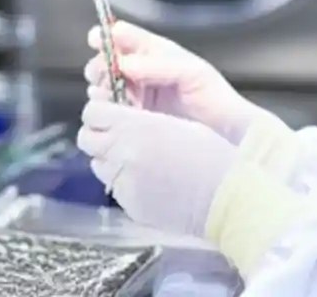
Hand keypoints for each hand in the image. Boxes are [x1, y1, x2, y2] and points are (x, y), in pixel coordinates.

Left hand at [78, 100, 235, 236]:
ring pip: (98, 165)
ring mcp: (124, 182)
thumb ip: (138, 121)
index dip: (100, 111)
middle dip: (98, 135)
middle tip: (117, 137)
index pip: (92, 112)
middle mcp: (122, 153)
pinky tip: (148, 182)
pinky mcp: (130, 205)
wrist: (229, 196)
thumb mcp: (174, 123)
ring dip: (109, 160)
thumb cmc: (211, 155)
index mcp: (133, 126)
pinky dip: (125, 183)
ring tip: (136, 161)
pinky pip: (115, 189)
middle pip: (87, 139)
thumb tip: (117, 119)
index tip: (109, 114)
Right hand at [85, 21, 265, 143]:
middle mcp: (141, 72)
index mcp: (155, 52)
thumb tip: (123, 62)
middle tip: (102, 73)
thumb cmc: (214, 97)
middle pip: (106, 61)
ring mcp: (135, 96)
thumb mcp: (190, 72)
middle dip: (99, 65)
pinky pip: (109, 110)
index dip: (105, 35)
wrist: (225, 134)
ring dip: (101, 87)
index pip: (122, 36)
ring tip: (110, 94)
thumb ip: (156, 64)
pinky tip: (114, 110)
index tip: (95, 39)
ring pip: (103, 86)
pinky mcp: (133, 119)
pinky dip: (106, 108)